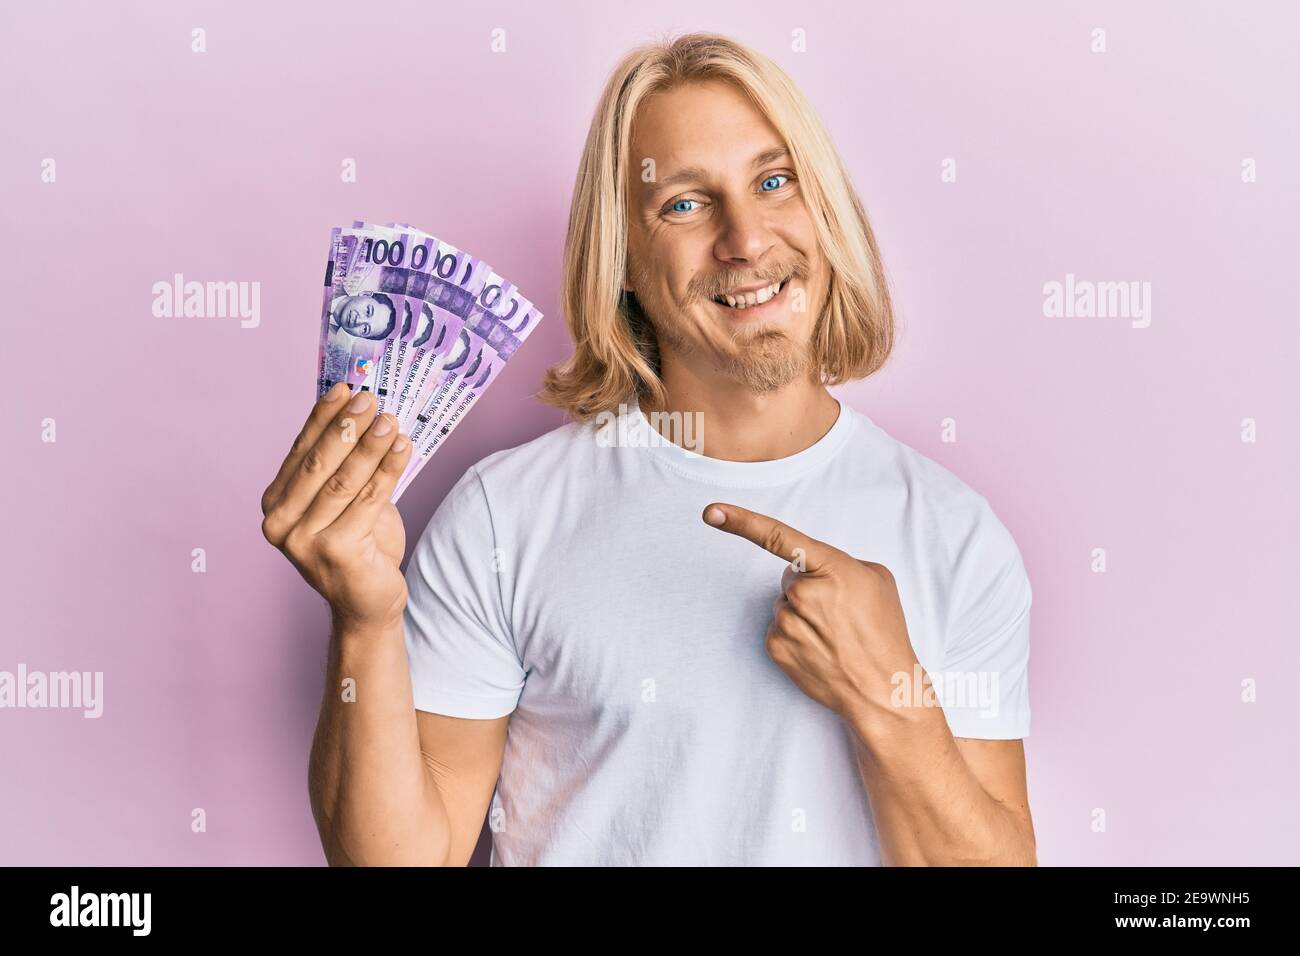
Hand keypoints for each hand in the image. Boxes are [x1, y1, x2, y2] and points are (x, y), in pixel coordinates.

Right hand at [261, 384, 413, 629]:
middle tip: (370, 399)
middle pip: (318, 463)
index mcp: (276, 506)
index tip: (344, 388)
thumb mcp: (343, 501)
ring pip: (344, 481)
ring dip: (371, 445)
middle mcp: (280, 524)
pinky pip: (368, 500)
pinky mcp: (334, 552)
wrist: (368, 603)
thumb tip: (358, 410)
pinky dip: (389, 469)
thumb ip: (340, 465)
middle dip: (346, 427)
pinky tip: (403, 447)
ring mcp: (303, 541)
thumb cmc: (358, 546)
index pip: (300, 451)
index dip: (322, 417)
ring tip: (391, 419)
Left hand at [702, 502, 917, 721]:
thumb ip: (841, 562)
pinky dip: (795, 636)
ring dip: (803, 614)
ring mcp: (786, 622)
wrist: (882, 689)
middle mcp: (803, 593)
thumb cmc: (884, 632)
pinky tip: (819, 648)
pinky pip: (778, 627)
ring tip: (833, 634)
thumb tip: (816, 568)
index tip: (711, 512)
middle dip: (809, 588)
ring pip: (784, 604)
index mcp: (831, 568)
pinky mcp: (775, 646)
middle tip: (839, 613)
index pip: (779, 537)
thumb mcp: (876, 579)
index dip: (742, 521)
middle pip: (790, 577)